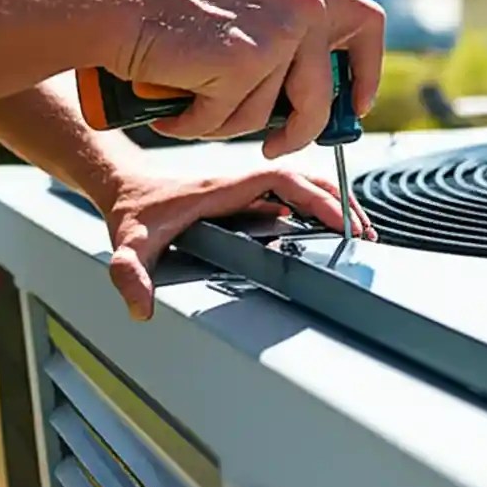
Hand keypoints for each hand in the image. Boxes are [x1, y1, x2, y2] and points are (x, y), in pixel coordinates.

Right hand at [102, 0, 384, 157]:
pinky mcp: (244, 65)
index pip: (367, 25)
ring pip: (269, 116)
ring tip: (191, 104)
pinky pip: (228, 121)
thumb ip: (280, 31)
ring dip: (227, 125)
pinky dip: (196, 125)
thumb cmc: (163, 5)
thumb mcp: (243, 3)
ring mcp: (276, 36)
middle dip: (300, 131)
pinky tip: (172, 107)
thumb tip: (309, 88)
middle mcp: (300, 6)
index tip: (355, 103)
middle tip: (276, 145)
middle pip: (324, 96)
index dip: (367, 72)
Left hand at [103, 169, 375, 320]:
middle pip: (303, 179)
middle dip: (337, 201)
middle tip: (364, 233)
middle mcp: (239, 186)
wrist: (122, 188)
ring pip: (300, 185)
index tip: (340, 222)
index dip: (315, 198)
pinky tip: (327, 228)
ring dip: (331, 201)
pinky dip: (315, 206)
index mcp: (222, 191)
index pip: (282, 181)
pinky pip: (290, 195)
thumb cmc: (130, 212)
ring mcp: (244, 192)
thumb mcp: (127, 244)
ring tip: (358, 231)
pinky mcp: (244, 200)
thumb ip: (129, 274)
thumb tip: (141, 307)